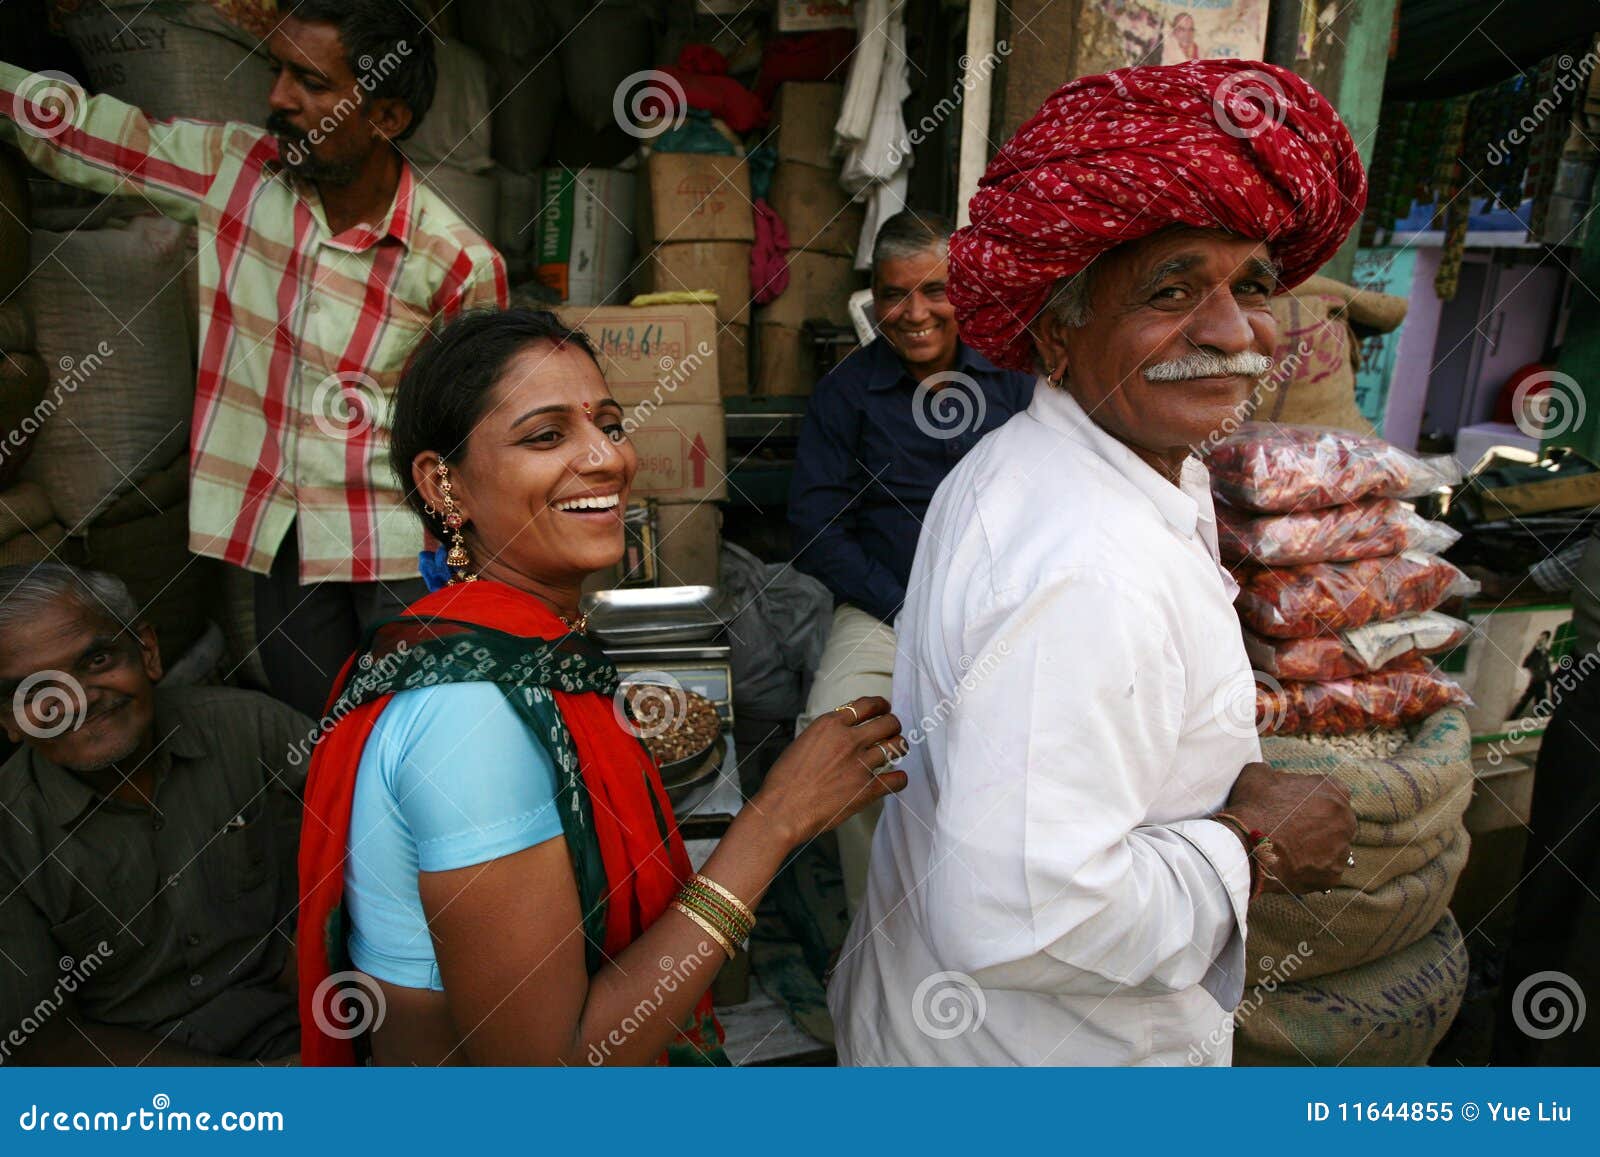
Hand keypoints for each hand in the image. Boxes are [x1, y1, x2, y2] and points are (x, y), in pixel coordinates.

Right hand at [752, 696, 907, 847]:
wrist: (782, 810)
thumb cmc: (785, 779)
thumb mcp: (803, 742)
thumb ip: (826, 733)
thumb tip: (842, 731)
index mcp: (830, 725)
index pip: (867, 705)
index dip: (881, 705)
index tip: (884, 709)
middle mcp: (849, 740)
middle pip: (888, 722)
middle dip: (893, 725)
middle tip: (891, 732)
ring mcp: (860, 764)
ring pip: (896, 746)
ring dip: (899, 748)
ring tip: (895, 752)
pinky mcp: (867, 789)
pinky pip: (898, 779)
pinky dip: (899, 779)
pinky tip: (894, 779)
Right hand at [1222, 761, 1355, 893]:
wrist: (1246, 847)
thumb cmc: (1254, 808)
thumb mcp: (1258, 774)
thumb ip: (1276, 774)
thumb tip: (1275, 779)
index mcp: (1333, 790)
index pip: (1328, 792)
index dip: (1308, 798)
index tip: (1293, 805)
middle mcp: (1346, 819)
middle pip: (1335, 821)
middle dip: (1318, 824)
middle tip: (1292, 829)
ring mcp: (1342, 850)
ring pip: (1332, 847)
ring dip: (1317, 848)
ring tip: (1290, 850)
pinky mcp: (1333, 875)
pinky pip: (1325, 871)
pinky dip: (1312, 870)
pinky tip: (1292, 866)